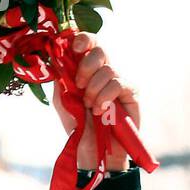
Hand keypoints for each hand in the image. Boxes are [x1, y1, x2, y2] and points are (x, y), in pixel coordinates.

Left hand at [52, 32, 139, 171]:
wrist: (93, 150)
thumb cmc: (79, 126)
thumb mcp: (64, 102)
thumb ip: (61, 80)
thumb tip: (58, 58)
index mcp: (88, 70)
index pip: (90, 43)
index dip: (83, 39)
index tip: (74, 47)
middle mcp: (105, 71)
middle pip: (100, 50)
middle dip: (86, 66)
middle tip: (79, 86)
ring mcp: (120, 80)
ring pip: (108, 69)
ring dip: (93, 90)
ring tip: (90, 108)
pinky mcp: (132, 92)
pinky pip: (118, 84)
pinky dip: (105, 97)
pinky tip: (101, 111)